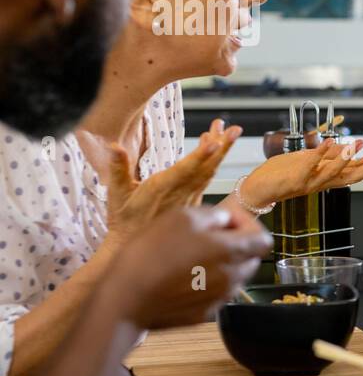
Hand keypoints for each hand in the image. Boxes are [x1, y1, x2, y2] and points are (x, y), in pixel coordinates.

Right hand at [107, 118, 240, 236]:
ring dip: (220, 152)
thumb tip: (114, 147)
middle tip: (235, 130)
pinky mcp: (193, 202)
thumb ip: (118, 169)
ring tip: (228, 131)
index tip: (215, 142)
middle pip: (206, 168)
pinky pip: (207, 179)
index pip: (185, 170)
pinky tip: (215, 148)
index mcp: (162, 188)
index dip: (201, 156)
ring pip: (209, 173)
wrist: (134, 245)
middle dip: (222, 148)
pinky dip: (213, 162)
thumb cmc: (124, 219)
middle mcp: (180, 194)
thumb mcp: (117, 194)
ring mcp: (190, 199)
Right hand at [111, 205, 271, 328]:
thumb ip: (214, 215)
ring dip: (220, 264)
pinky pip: (213, 293)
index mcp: (233, 253)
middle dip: (234, 244)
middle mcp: (234, 279)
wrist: (125, 300)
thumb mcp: (182, 217)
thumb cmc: (151, 254)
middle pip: (249, 259)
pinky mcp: (203, 315)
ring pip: (232, 277)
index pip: (263, 239)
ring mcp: (219, 300)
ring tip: (188, 256)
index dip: (248, 225)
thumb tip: (226, 220)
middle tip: (204, 236)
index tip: (225, 220)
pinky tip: (179, 278)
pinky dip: (205, 283)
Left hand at [242, 139, 362, 205]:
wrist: (256, 190)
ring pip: (332, 173)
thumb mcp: (305, 161)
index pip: (353, 172)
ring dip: (347, 159)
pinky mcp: (294, 179)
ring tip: (359, 145)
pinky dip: (320, 154)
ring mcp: (308, 182)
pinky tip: (330, 141)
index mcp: (324, 179)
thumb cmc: (278, 176)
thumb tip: (342, 146)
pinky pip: (309, 166)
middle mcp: (320, 183)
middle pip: (350, 176)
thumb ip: (323, 155)